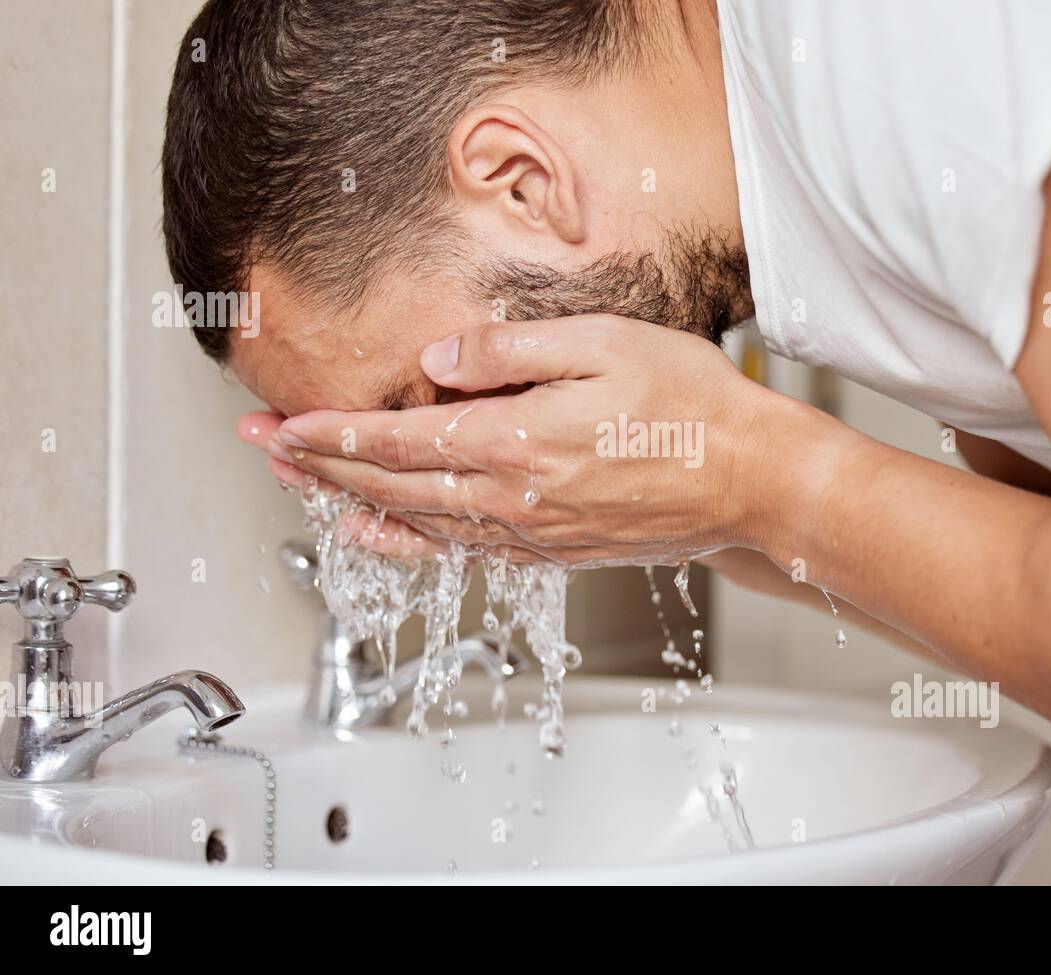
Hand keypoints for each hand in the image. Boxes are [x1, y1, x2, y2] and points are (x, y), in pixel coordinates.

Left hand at [255, 315, 774, 566]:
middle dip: (317, 465)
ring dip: (351, 502)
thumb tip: (436, 357)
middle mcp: (510, 500)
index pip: (394, 440)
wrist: (750, 481)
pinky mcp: (554, 552)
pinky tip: (382, 534)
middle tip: (261, 449)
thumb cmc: (688, 406)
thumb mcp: (600, 343)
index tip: (279, 424)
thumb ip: (507, 349)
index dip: (330, 433)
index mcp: (514, 442)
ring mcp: (530, 535)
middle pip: (390, 485)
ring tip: (301, 488)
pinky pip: (461, 552)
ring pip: (417, 523)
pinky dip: (408, 543)